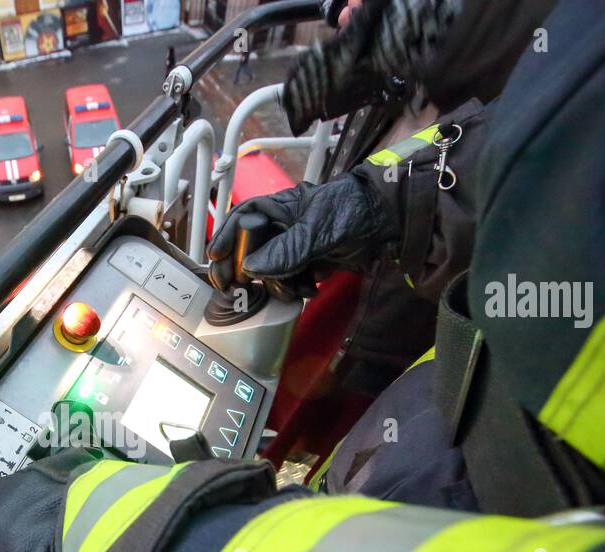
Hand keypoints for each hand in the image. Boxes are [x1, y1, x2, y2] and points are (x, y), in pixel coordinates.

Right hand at [206, 174, 396, 297]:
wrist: (388, 222)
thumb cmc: (352, 209)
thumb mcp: (316, 228)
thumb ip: (286, 250)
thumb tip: (252, 268)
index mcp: (279, 209)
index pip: (243, 221)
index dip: (227, 239)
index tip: (216, 259)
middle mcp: (283, 229)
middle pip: (251, 251)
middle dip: (245, 271)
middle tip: (234, 287)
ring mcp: (296, 249)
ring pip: (271, 272)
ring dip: (279, 284)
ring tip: (295, 287)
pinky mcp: (310, 266)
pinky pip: (291, 282)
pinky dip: (297, 290)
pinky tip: (311, 289)